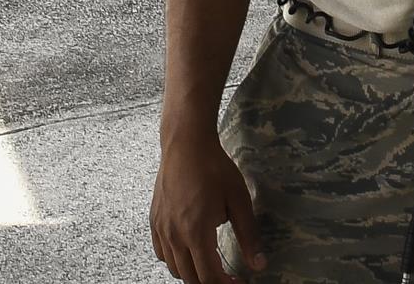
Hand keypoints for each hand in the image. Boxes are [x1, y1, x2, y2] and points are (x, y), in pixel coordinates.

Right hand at [149, 129, 263, 281]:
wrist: (186, 144)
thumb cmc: (213, 168)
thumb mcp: (239, 200)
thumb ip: (248, 235)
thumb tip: (259, 264)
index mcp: (196, 233)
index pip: (209, 276)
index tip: (238, 282)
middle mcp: (174, 235)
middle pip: (189, 278)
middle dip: (210, 282)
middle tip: (227, 277)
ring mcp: (161, 229)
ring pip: (173, 268)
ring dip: (192, 274)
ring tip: (209, 266)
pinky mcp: (154, 220)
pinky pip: (161, 253)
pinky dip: (174, 260)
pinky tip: (188, 251)